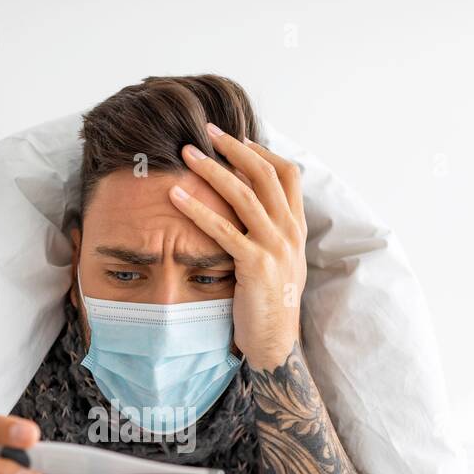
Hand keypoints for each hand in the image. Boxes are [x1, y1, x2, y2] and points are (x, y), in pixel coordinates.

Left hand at [172, 123, 306, 369]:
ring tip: (186, 155)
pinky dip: (197, 209)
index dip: (261, 152)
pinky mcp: (255, 266)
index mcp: (296, 228)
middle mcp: (290, 232)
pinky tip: (176, 197)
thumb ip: (269, 232)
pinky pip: (223, 230)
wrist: (275, 342)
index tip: (235, 139)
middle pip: (264, 174)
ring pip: (243, 195)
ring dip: (211, 170)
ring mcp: (275, 248)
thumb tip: (247, 208)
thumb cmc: (269, 304)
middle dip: (233, 148)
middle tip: (206, 132)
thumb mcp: (279, 261)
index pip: (288, 173)